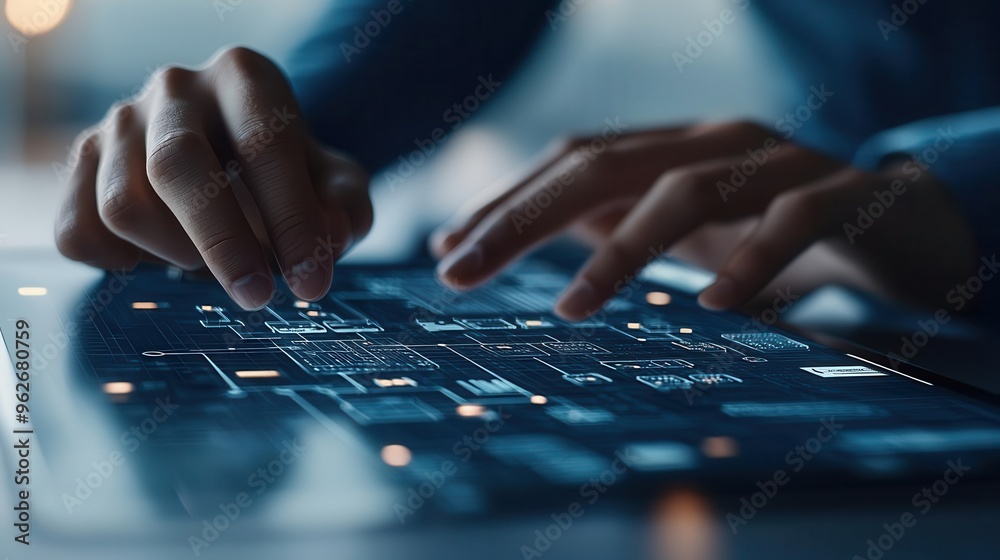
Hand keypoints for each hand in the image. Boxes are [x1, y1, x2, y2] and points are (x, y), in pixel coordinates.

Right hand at [55, 47, 371, 309]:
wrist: (230, 152)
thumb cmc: (288, 173)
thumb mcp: (334, 184)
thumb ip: (344, 208)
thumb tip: (331, 237)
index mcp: (243, 77)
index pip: (265, 144)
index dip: (292, 220)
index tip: (312, 284)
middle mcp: (175, 88)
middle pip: (176, 167)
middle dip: (222, 243)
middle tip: (258, 297)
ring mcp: (118, 122)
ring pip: (124, 207)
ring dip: (177, 254)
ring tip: (212, 261)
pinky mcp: (79, 163)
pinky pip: (81, 233)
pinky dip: (122, 265)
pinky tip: (161, 259)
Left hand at [431, 121, 975, 319]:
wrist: (901, 229)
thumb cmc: (777, 233)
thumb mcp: (683, 232)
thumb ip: (611, 223)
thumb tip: (517, 236)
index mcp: (674, 148)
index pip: (571, 164)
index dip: (506, 204)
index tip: (448, 252)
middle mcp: (716, 143)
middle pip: (602, 167)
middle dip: (522, 219)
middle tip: (462, 271)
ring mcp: (779, 164)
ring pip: (686, 190)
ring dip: (622, 249)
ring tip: (573, 305)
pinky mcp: (845, 196)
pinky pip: (793, 218)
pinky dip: (754, 257)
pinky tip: (717, 302)